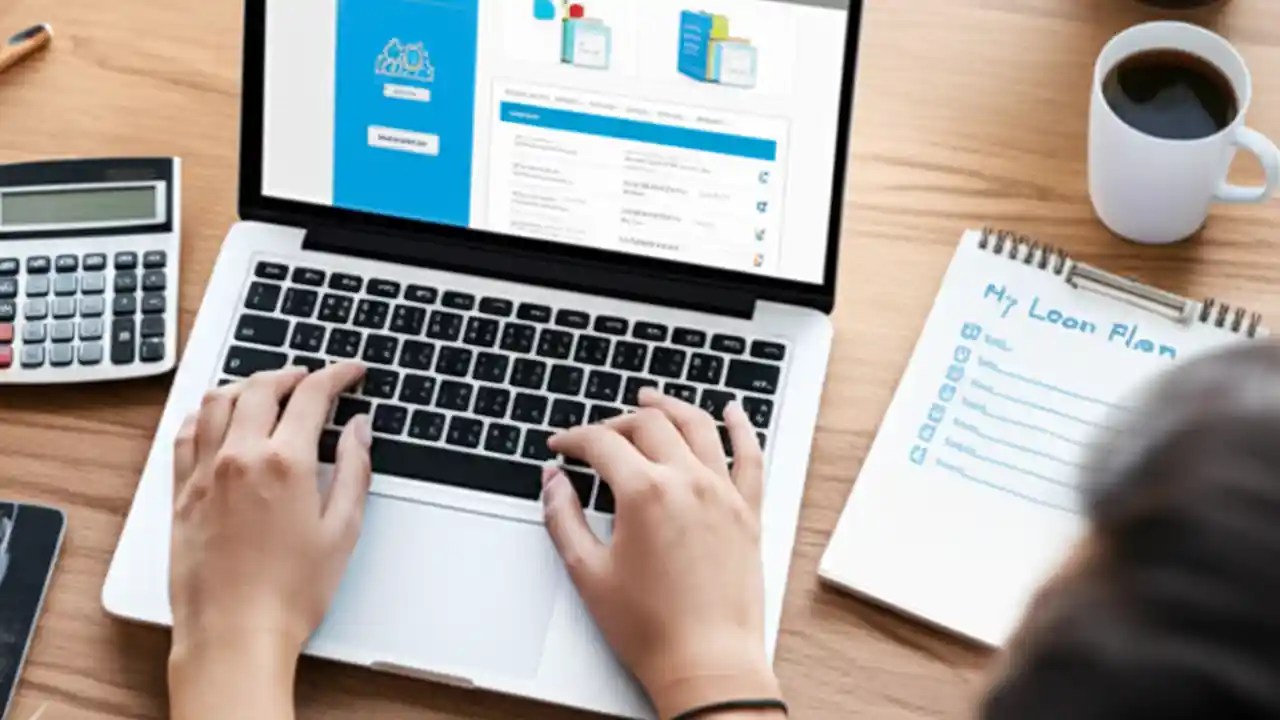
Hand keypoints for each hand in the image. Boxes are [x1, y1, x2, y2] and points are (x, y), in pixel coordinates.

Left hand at [168, 362, 371, 719]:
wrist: (234, 632)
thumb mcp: (343, 530)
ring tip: (266, 389)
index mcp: (284, 463)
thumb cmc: (290, 592)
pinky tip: (217, 419)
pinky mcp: (181, 493)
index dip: (337, 374)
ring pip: (216, 401)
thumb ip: (353, 470)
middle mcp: (239, 458)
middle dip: (292, 373)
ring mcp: (204, 473)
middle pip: (261, 387)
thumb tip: (359, 430)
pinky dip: (203, 414)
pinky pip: (184, 434)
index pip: (311, 395)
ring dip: (246, 385)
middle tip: (312, 378)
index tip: (351, 372)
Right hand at [542, 388, 780, 718]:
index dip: (574, 439)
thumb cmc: (650, 628)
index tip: (561, 446)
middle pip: (648, 425)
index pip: (603, 443)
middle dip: (615, 422)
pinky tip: (734, 412)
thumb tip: (552, 482)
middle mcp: (688, 482)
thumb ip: (563, 518)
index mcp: (645, 493)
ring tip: (651, 397)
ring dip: (671, 406)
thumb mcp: (588, 573)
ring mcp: (723, 493)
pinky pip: (750, 456)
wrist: (708, 662)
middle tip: (596, 435)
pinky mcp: (748, 512)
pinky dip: (742, 428)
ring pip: (698, 427)